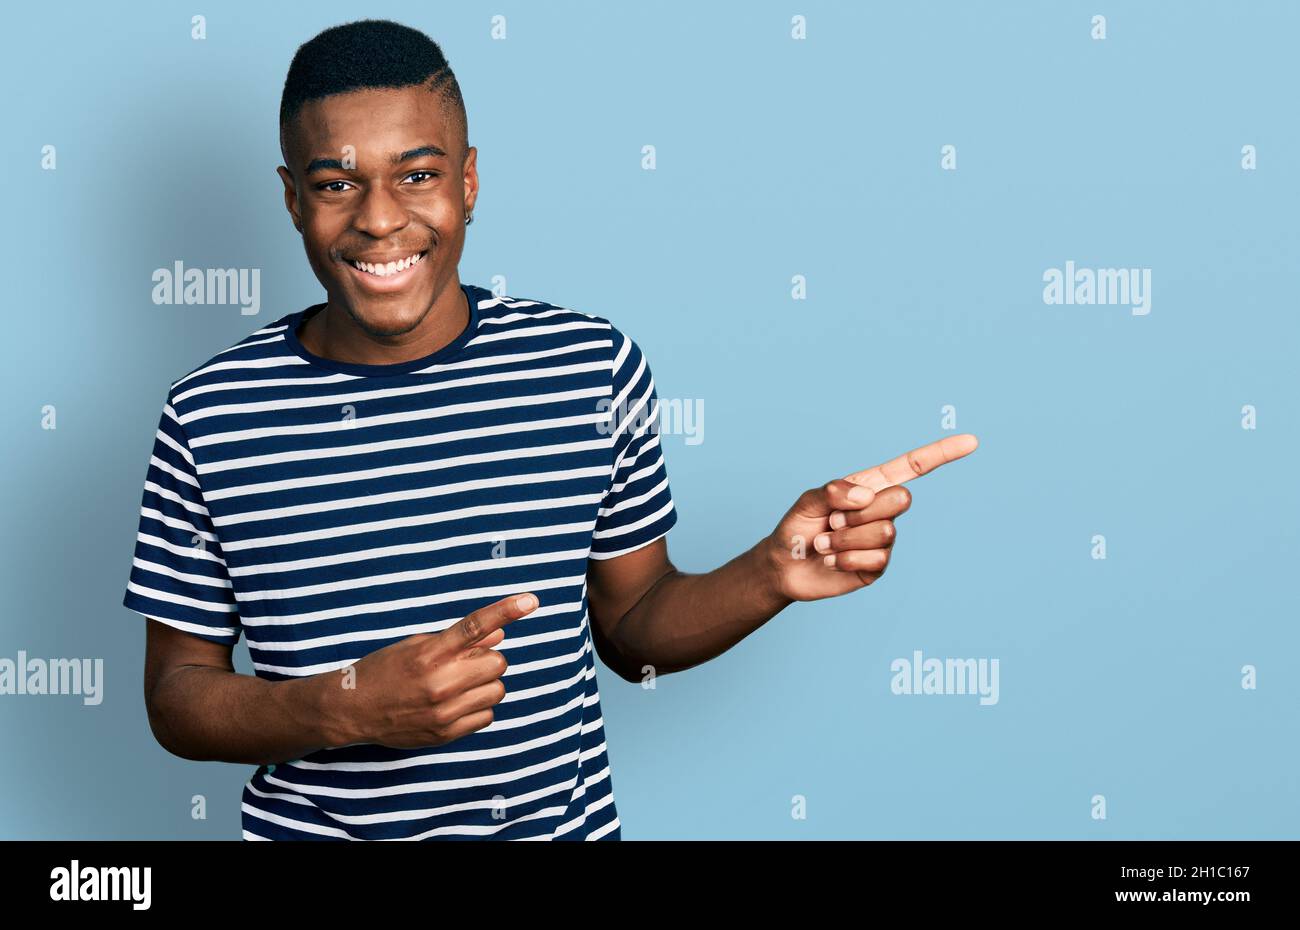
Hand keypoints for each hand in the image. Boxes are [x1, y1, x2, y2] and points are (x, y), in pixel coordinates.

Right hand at [326, 593, 537, 749]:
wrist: (353, 709)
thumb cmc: (384, 670)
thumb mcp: (416, 645)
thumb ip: (459, 641)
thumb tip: (500, 635)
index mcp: (430, 653)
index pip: (475, 627)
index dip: (505, 611)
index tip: (530, 600)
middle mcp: (440, 682)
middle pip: (497, 663)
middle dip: (486, 660)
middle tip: (464, 663)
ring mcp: (444, 711)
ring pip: (497, 690)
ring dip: (485, 684)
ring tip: (458, 684)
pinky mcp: (446, 733)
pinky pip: (487, 716)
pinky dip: (478, 707)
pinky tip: (456, 704)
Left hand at [762, 434, 978, 601]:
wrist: (784, 565)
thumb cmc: (798, 526)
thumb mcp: (809, 500)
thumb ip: (833, 490)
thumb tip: (866, 496)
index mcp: (871, 486)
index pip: (912, 467)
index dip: (941, 454)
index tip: (972, 442)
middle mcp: (883, 511)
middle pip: (901, 499)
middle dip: (860, 510)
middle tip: (833, 520)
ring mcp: (883, 540)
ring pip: (885, 531)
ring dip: (845, 539)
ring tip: (825, 543)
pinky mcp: (877, 567)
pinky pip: (875, 559)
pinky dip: (845, 559)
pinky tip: (831, 560)